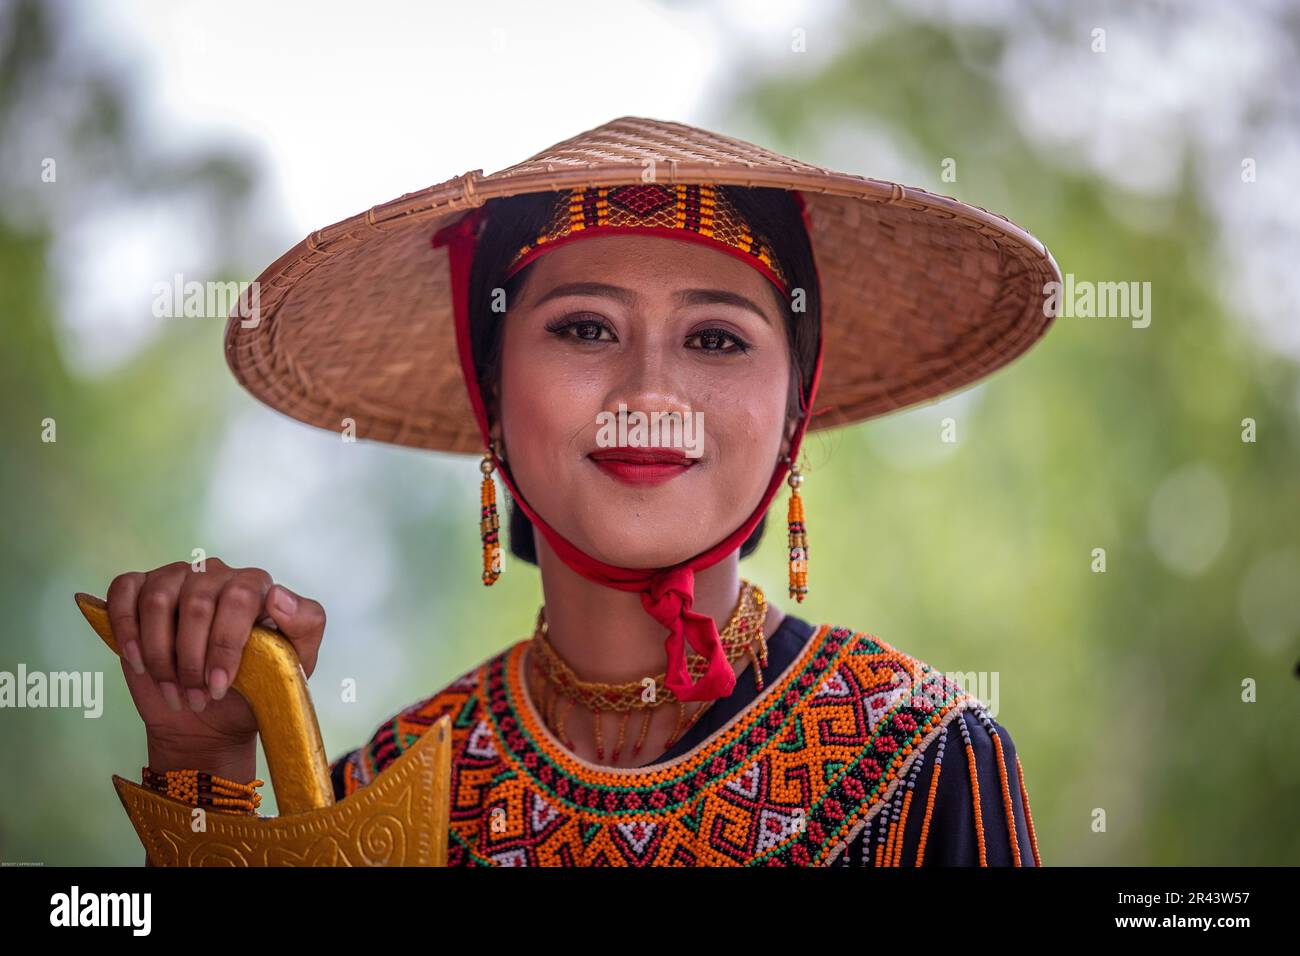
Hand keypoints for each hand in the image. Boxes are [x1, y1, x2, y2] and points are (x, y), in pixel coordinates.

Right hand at [106, 558, 325, 757]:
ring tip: (173, 689)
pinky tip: (138, 659)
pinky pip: (124, 590)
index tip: (219, 685)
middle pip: (197, 602)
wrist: (209, 718)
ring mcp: (176, 578)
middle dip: (193, 659)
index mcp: (256, 586)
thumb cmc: (254, 689)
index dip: (225, 643)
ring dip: (161, 655)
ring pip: (158, 600)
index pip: (241, 596)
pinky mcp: (140, 590)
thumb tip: (278, 595)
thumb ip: (305, 623)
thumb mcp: (294, 664)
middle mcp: (216, 574)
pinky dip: (126, 628)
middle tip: (197, 697)